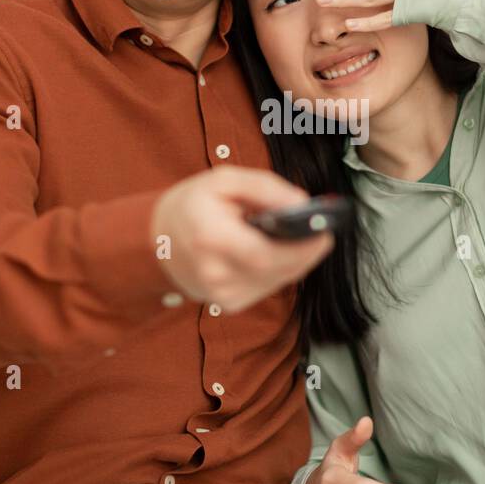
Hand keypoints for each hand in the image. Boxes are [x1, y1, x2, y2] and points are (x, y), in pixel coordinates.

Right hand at [151, 165, 333, 312]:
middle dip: (306, 252)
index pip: (267, 255)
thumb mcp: (226, 180)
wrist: (158, 239)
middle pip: (278, 271)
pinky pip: (268, 287)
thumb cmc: (193, 204)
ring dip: (295, 261)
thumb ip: (266, 188)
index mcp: (212, 239)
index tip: (326, 232)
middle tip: (321, 232)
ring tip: (300, 237)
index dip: (303, 248)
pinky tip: (277, 252)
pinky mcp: (229, 304)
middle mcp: (216, 274)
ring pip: (278, 281)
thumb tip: (302, 203)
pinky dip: (280, 270)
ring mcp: (222, 295)